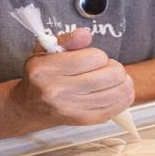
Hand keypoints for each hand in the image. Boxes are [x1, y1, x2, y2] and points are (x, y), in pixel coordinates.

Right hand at [11, 28, 135, 125]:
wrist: (31, 106)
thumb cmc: (42, 75)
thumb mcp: (46, 50)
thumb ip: (68, 40)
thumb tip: (85, 35)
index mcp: (47, 69)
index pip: (93, 57)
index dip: (99, 55)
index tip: (93, 58)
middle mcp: (58, 91)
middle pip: (111, 75)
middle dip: (115, 68)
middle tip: (108, 68)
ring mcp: (72, 109)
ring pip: (119, 92)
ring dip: (123, 82)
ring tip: (113, 79)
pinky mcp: (84, 120)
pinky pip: (118, 107)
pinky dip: (124, 97)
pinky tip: (117, 91)